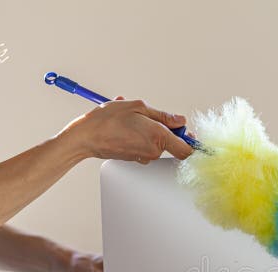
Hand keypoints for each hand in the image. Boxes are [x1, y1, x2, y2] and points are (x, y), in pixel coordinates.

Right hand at [60, 98, 193, 162]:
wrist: (86, 137)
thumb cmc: (108, 120)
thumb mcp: (138, 107)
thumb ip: (164, 116)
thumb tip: (181, 121)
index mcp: (159, 137)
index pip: (187, 150)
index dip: (191, 142)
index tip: (189, 134)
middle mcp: (154, 150)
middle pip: (172, 143)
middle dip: (165, 129)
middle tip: (150, 116)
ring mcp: (144, 157)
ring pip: (157, 144)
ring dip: (149, 131)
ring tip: (132, 119)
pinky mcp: (136, 159)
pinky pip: (146, 147)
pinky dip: (140, 137)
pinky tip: (126, 127)